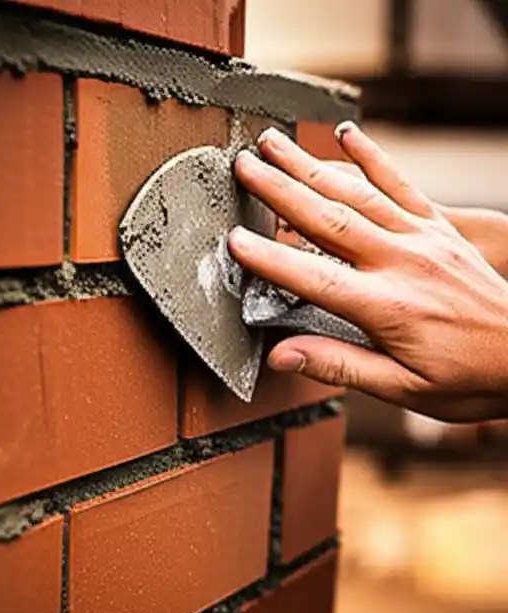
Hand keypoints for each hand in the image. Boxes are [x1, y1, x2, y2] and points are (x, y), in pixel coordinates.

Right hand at [229, 122, 507, 421]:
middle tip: (241, 167)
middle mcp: (402, 263)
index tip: (234, 240)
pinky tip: (346, 135)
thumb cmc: (468, 378)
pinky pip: (400, 184)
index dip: (269, 259)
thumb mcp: (402, 389)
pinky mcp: (438, 229)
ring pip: (356, 193)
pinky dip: (371, 157)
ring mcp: (422, 239)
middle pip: (327, 219)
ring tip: (272, 143)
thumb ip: (338, 365)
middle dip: (279, 190)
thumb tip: (281, 356)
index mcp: (386, 306)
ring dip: (309, 165)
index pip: (313, 278)